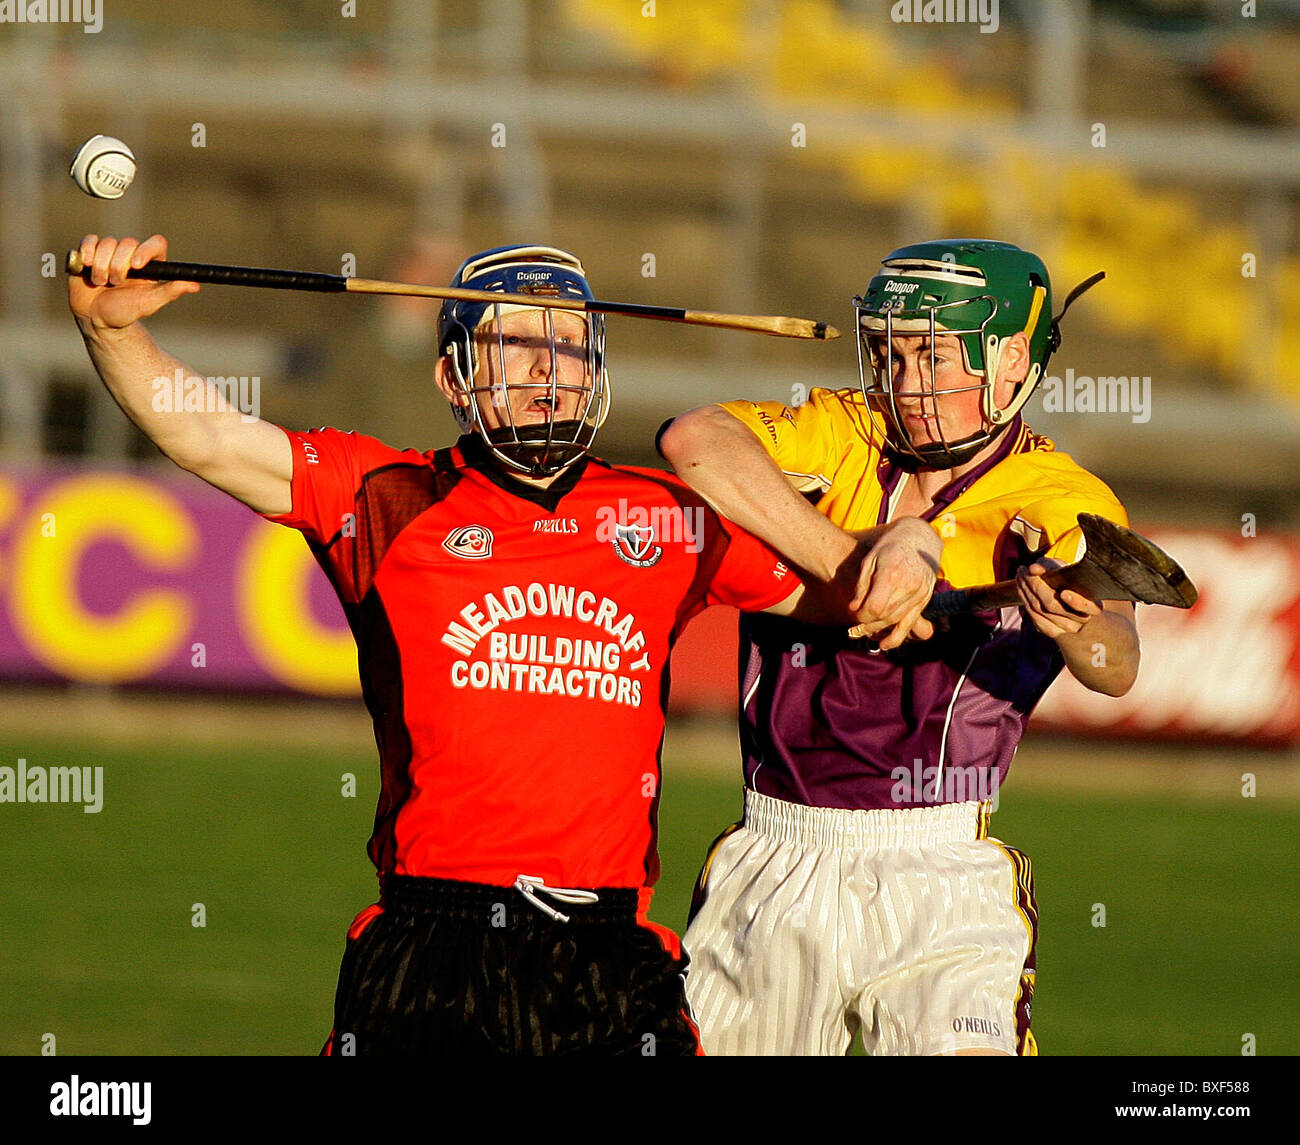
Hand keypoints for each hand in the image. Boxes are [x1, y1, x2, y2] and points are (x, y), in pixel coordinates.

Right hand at [69, 234, 198, 333]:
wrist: (96, 318)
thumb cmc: (126, 312)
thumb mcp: (149, 303)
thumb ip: (170, 291)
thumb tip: (195, 285)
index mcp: (150, 264)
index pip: (156, 243)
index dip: (145, 250)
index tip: (136, 265)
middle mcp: (131, 254)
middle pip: (127, 243)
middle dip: (118, 266)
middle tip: (116, 283)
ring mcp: (110, 251)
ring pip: (106, 243)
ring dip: (100, 266)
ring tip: (101, 283)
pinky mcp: (89, 250)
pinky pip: (88, 241)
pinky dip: (86, 253)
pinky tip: (85, 268)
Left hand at [846, 518, 938, 648]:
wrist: (918, 539)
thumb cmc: (889, 547)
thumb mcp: (869, 560)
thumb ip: (861, 585)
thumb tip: (853, 609)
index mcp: (892, 574)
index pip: (874, 607)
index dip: (861, 616)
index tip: (853, 616)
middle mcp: (909, 585)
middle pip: (885, 616)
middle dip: (868, 625)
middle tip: (854, 629)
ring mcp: (920, 593)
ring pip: (897, 621)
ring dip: (879, 631)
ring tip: (864, 634)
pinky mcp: (925, 598)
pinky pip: (911, 622)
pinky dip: (898, 636)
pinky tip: (885, 644)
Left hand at [1015, 559, 1101, 638]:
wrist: (1076, 607)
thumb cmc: (1073, 583)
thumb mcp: (1068, 572)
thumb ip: (1052, 568)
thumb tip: (1033, 568)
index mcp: (1094, 607)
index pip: (1089, 607)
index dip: (1077, 602)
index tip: (1064, 593)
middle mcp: (1081, 620)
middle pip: (1054, 606)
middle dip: (1035, 585)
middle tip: (1024, 569)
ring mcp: (1066, 628)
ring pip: (1040, 610)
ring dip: (1025, 589)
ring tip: (1020, 573)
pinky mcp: (1051, 631)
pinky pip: (1033, 615)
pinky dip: (1024, 598)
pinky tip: (1020, 585)